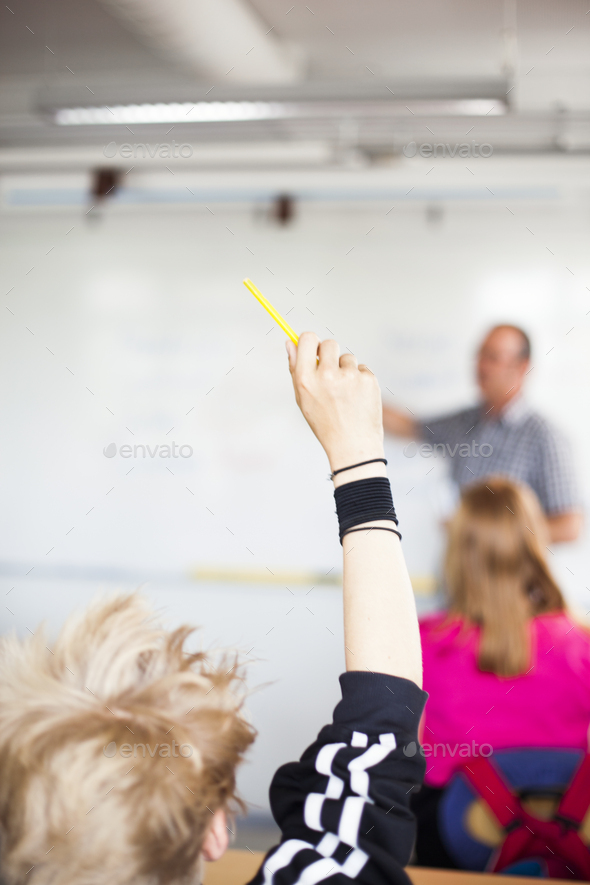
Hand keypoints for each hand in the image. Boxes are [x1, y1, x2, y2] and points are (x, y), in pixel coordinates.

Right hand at [286, 333, 383, 472]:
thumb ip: (296, 369)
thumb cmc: (325, 422)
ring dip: (346, 370)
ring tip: (345, 394)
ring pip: (347, 358)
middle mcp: (327, 375)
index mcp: (306, 379)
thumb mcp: (303, 399)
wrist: (353, 445)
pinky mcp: (368, 379)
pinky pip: (362, 369)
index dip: (310, 341)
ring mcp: (349, 376)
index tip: (313, 348)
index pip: (307, 339)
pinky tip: (357, 399)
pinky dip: (360, 380)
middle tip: (331, 373)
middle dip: (330, 354)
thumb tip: (289, 342)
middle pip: (329, 343)